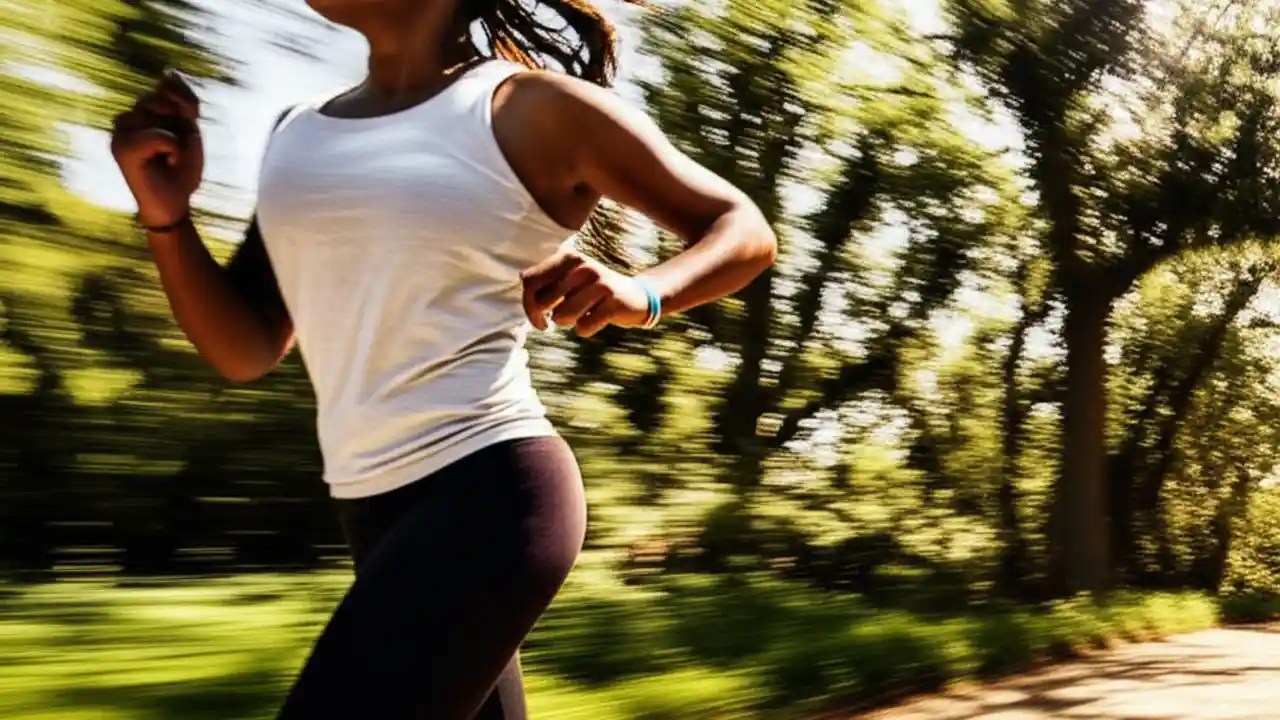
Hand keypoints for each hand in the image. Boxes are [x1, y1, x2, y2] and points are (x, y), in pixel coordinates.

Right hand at [110, 70, 203, 227]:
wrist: (175, 204)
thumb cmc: (182, 169)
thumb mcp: (189, 128)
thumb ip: (181, 101)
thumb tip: (168, 71)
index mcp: (142, 112)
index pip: (166, 83)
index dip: (187, 99)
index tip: (191, 120)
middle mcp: (126, 118)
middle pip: (160, 96)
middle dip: (181, 120)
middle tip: (180, 146)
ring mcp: (120, 132)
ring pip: (156, 113)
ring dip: (177, 137)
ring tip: (171, 155)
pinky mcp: (121, 148)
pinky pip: (158, 136)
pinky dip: (173, 149)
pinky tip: (167, 162)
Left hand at [520, 250, 650, 336]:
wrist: (635, 296)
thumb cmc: (593, 291)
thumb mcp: (569, 279)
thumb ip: (545, 280)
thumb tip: (522, 279)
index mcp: (569, 258)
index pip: (529, 281)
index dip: (528, 305)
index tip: (539, 317)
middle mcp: (583, 266)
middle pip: (541, 302)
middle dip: (545, 319)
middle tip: (556, 320)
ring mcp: (600, 283)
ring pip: (561, 317)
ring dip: (568, 323)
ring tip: (581, 315)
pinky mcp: (613, 302)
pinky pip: (584, 328)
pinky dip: (586, 330)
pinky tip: (598, 319)